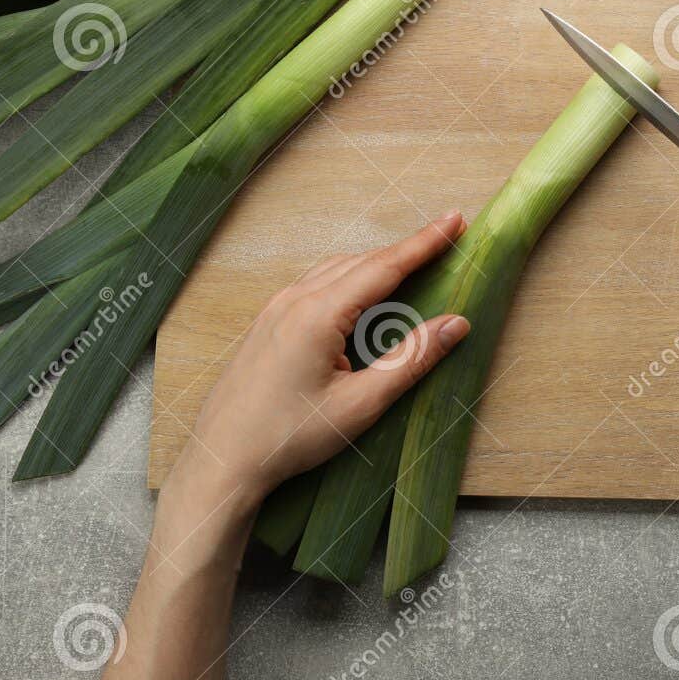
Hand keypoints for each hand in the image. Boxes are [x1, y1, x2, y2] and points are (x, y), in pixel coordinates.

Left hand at [168, 211, 471, 513]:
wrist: (222, 460)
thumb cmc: (289, 437)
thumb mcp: (360, 405)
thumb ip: (410, 360)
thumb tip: (456, 324)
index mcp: (318, 315)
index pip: (384, 267)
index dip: (424, 243)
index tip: (454, 219)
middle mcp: (294, 300)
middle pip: (361, 262)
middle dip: (406, 250)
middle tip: (445, 239)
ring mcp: (276, 309)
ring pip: (336, 270)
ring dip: (376, 264)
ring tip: (413, 264)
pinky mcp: (267, 323)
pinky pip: (315, 284)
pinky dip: (349, 279)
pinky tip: (362, 295)